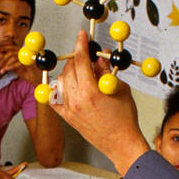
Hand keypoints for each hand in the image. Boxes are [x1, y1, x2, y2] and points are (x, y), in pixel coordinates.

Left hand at [0, 45, 41, 85]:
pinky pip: (18, 63)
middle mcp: (25, 52)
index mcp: (22, 51)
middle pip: (11, 51)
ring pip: (14, 57)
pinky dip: (11, 66)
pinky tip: (6, 70)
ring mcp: (28, 56)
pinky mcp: (30, 62)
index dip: (3, 47)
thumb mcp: (14, 68)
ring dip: (6, 64)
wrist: (36, 79)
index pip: (11, 47)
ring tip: (1, 71)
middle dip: (3, 58)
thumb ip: (6, 64)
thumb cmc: (27, 72)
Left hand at [54, 31, 149, 171]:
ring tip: (80, 71)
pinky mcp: (67, 118)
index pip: (81, 60)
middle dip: (77, 58)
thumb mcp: (119, 89)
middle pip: (69, 69)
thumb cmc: (124, 119)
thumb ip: (106, 71)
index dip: (81, 44)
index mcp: (91, 92)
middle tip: (86, 56)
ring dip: (68, 72)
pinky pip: (53, 100)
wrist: (121, 143)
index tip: (81, 36)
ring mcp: (69, 110)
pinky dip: (56, 89)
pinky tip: (63, 85)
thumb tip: (99, 57)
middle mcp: (76, 100)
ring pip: (60, 82)